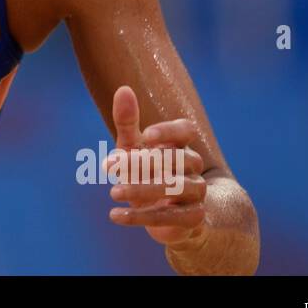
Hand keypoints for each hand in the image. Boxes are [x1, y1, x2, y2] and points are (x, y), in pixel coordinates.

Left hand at [103, 85, 209, 249]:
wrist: (166, 215)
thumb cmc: (145, 172)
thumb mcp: (132, 148)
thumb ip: (127, 121)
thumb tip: (123, 89)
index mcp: (180, 145)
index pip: (186, 130)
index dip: (169, 131)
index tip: (146, 135)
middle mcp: (192, 168)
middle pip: (177, 159)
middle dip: (143, 162)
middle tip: (110, 166)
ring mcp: (196, 193)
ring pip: (177, 187)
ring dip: (143, 189)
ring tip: (113, 192)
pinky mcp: (192, 219)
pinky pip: (171, 217)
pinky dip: (142, 217)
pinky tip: (115, 216)